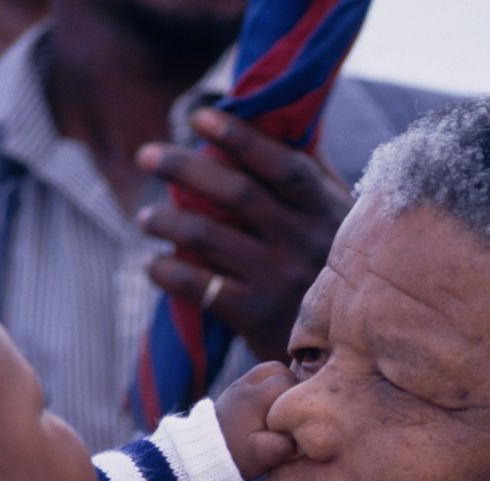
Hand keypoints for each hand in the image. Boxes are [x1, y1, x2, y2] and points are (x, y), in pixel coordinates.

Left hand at [136, 107, 352, 361]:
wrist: (345, 355)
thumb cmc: (336, 275)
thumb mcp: (343, 224)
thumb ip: (315, 176)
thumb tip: (281, 122)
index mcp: (326, 211)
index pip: (281, 163)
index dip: (240, 136)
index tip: (199, 116)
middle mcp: (304, 241)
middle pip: (236, 193)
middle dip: (184, 167)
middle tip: (145, 155)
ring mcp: (279, 279)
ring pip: (209, 236)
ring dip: (167, 221)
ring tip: (145, 217)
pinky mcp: (255, 316)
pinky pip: (199, 285)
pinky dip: (168, 272)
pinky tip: (152, 265)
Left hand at [214, 362, 297, 479]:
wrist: (204, 453)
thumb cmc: (238, 455)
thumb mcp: (261, 456)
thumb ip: (282, 446)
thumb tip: (300, 440)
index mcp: (253, 398)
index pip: (286, 381)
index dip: (297, 396)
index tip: (297, 415)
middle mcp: (244, 385)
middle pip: (279, 369)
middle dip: (291, 386)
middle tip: (292, 409)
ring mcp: (238, 384)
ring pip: (269, 370)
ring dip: (281, 384)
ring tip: (284, 406)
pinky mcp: (236, 388)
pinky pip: (259, 376)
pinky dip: (269, 386)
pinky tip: (271, 405)